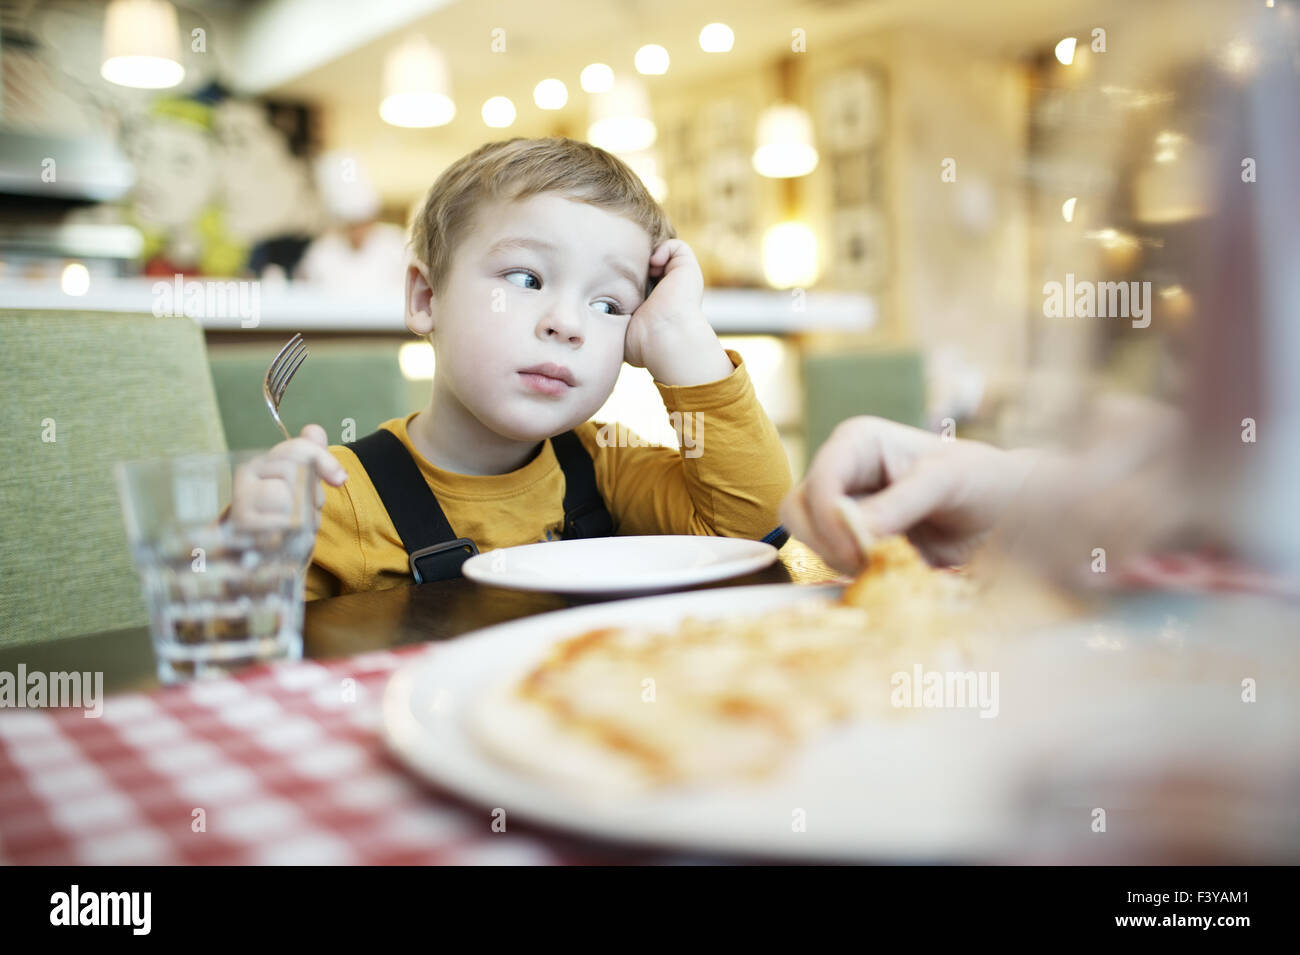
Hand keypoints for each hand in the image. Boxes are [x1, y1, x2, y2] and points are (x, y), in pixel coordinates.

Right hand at [230, 424, 346, 533]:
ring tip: (297, 526)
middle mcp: (246, 476)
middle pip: (297, 474)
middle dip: (313, 496)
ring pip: (292, 500)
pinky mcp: (243, 525)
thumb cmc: (281, 513)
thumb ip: (310, 455)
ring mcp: (241, 500)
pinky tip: (288, 538)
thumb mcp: (299, 483)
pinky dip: (297, 534)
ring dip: (307, 518)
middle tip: (307, 510)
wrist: (253, 550)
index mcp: (261, 462)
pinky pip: (285, 524)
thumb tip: (314, 431)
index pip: (297, 449)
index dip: (324, 461)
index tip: (341, 479)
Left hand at [624, 239, 732, 385]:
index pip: (642, 283)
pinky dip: (664, 249)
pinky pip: (677, 247)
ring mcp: (680, 279)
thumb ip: (613, 325)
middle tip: (624, 268)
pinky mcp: (688, 269)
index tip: (615, 279)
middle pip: (652, 266)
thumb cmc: (644, 344)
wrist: (667, 339)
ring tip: (642, 268)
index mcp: (658, 305)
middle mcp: (671, 291)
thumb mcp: (623, 334)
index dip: (628, 278)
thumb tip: (597, 325)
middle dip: (637, 262)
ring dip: (651, 256)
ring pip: (666, 255)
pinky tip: (653, 264)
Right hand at [780, 416, 1033, 573]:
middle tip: (869, 562)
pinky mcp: (851, 538)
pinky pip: (827, 557)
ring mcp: (843, 506)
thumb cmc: (982, 481)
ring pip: (807, 537)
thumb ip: (901, 503)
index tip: (862, 549)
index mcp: (858, 443)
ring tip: (884, 563)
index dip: (830, 519)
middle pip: (799, 509)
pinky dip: (848, 570)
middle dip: (827, 540)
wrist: (1004, 513)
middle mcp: (843, 471)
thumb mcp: (948, 482)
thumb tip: (856, 531)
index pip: (819, 481)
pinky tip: (883, 568)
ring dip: (838, 558)